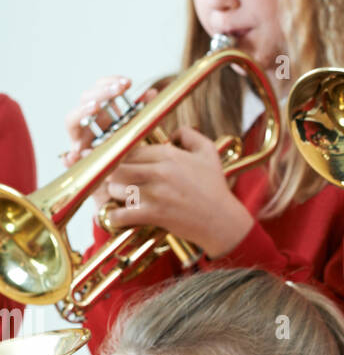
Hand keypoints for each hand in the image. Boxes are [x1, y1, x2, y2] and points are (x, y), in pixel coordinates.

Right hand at [63, 78, 157, 216]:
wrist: (131, 203)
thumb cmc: (138, 169)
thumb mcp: (143, 141)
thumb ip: (143, 117)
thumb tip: (151, 94)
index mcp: (106, 119)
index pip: (100, 91)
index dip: (109, 83)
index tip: (126, 82)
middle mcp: (91, 128)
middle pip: (86, 100)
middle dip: (101, 92)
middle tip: (119, 90)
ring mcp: (81, 145)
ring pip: (73, 121)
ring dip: (83, 111)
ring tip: (97, 106)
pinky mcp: (77, 165)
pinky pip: (69, 158)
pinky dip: (71, 155)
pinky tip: (75, 152)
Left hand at [101, 127, 253, 257]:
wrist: (223, 221)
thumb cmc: (215, 188)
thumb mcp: (208, 152)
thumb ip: (189, 134)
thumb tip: (172, 133)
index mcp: (169, 154)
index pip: (130, 149)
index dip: (119, 156)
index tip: (115, 162)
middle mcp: (160, 171)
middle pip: (117, 166)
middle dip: (110, 173)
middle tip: (110, 179)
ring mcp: (156, 194)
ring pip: (116, 188)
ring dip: (112, 194)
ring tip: (116, 197)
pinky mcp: (155, 214)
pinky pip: (122, 214)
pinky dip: (115, 217)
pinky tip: (116, 217)